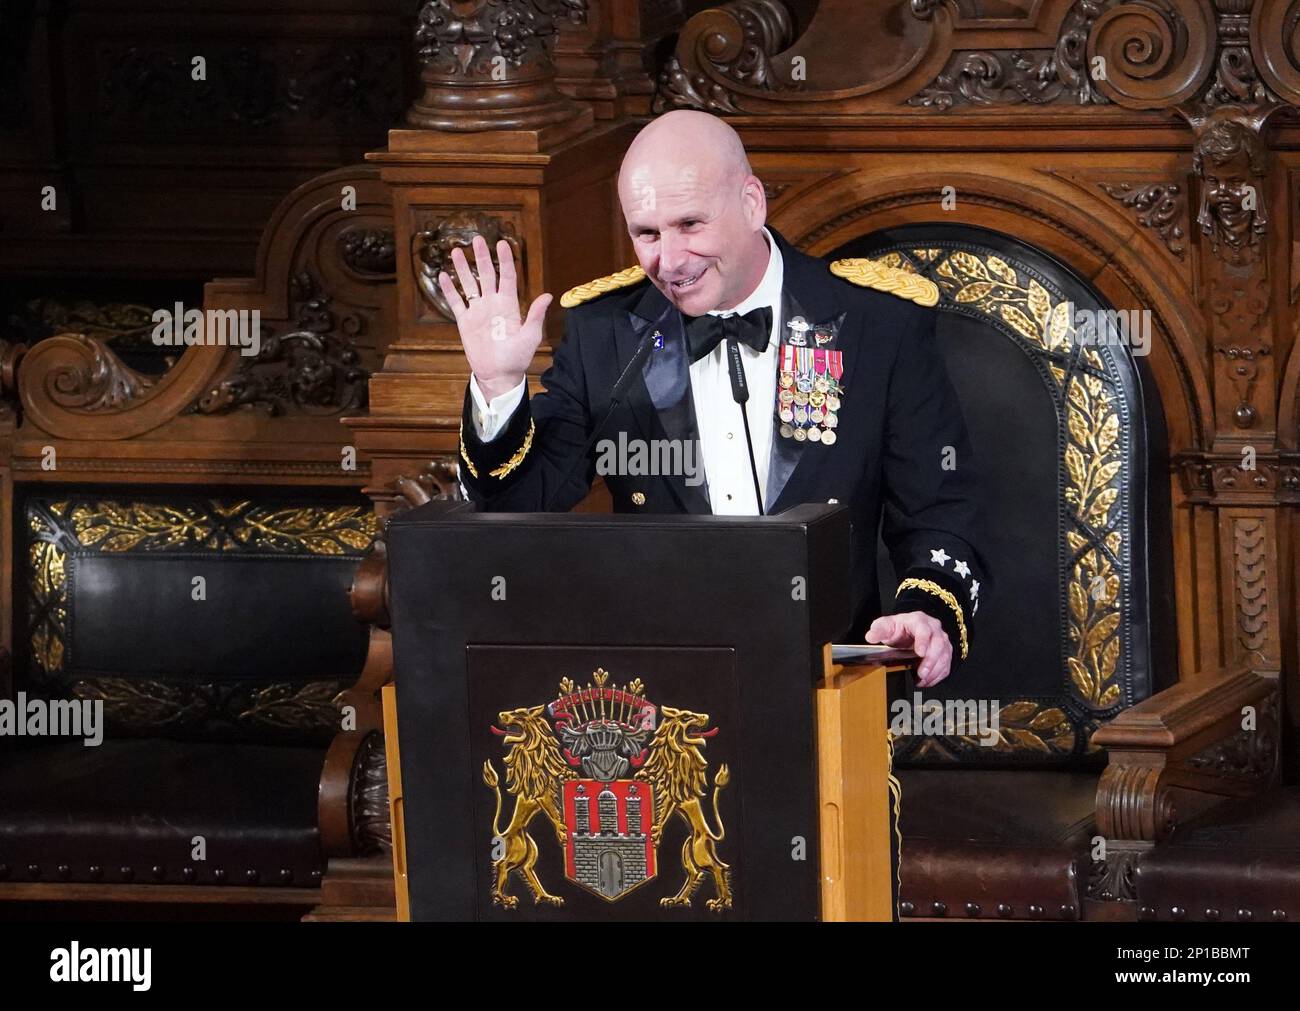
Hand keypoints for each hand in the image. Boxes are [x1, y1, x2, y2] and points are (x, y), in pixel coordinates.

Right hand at [438, 234, 552, 399]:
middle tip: (477, 239)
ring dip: (463, 268)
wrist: (499, 374)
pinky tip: (443, 275)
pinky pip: (456, 302)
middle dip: (482, 257)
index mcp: (510, 305)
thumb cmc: (517, 358)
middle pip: (487, 274)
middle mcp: (493, 303)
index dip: (505, 260)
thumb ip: (536, 315)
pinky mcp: (465, 321)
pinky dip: (449, 289)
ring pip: (469, 284)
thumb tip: (548, 295)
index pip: (507, 277)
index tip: (502, 243)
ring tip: (456, 251)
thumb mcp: (530, 337)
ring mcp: (478, 311)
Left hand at [865, 612, 952, 687]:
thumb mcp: (885, 625)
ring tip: (922, 680)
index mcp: (918, 620)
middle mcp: (933, 628)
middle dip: (931, 661)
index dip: (923, 641)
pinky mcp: (945, 652)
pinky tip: (927, 682)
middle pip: (938, 644)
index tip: (920, 653)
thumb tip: (871, 636)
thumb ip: (878, 630)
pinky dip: (938, 675)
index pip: (924, 629)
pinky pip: (946, 665)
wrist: (908, 630)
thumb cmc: (898, 628)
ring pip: (945, 655)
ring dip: (935, 670)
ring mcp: (941, 640)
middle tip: (921, 673)